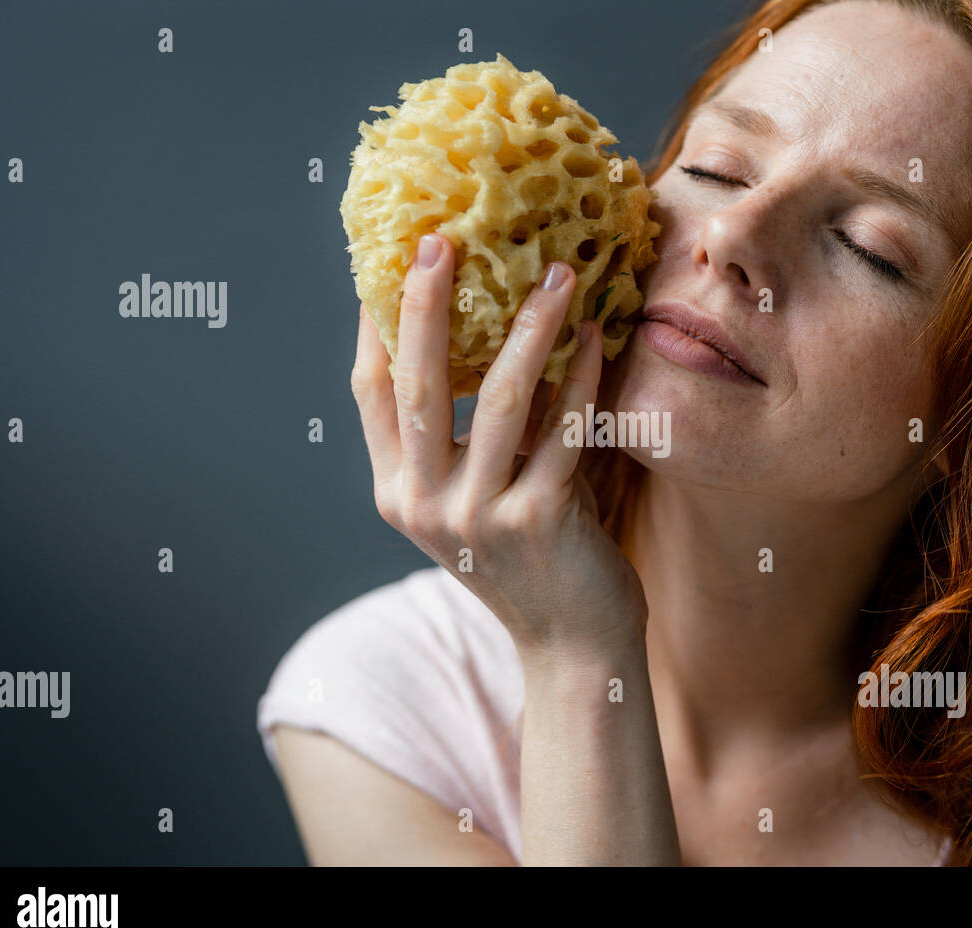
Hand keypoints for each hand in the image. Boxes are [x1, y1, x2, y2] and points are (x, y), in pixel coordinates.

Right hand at [351, 233, 647, 657]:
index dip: (378, 322)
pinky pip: (565, 430)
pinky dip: (583, 378)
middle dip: (429, 304)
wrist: (572, 646)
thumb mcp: (477, 496)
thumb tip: (487, 329)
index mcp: (397, 491)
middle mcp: (424, 504)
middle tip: (445, 237)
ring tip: (560, 272)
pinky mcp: (539, 521)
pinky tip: (599, 337)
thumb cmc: (530, 556)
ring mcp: (478, 517)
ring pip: (501, 398)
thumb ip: (468, 433)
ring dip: (531, 326)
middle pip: (419, 384)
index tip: (390, 256)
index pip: (372, 392)